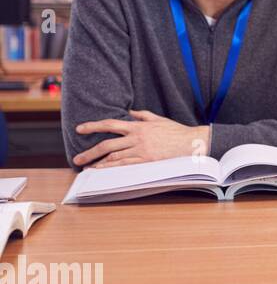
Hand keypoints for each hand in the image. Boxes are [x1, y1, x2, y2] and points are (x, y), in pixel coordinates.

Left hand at [73, 111, 210, 167]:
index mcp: (138, 126)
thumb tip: (129, 112)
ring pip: (113, 157)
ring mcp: (141, 150)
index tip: (80, 129)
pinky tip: (102, 171)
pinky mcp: (147, 161)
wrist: (192, 142)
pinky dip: (111, 168)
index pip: (110, 124)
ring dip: (98, 163)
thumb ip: (142, 115)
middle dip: (90, 152)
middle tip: (77, 158)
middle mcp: (137, 138)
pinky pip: (125, 165)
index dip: (93, 126)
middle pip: (107, 145)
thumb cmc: (177, 131)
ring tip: (87, 167)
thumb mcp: (158, 119)